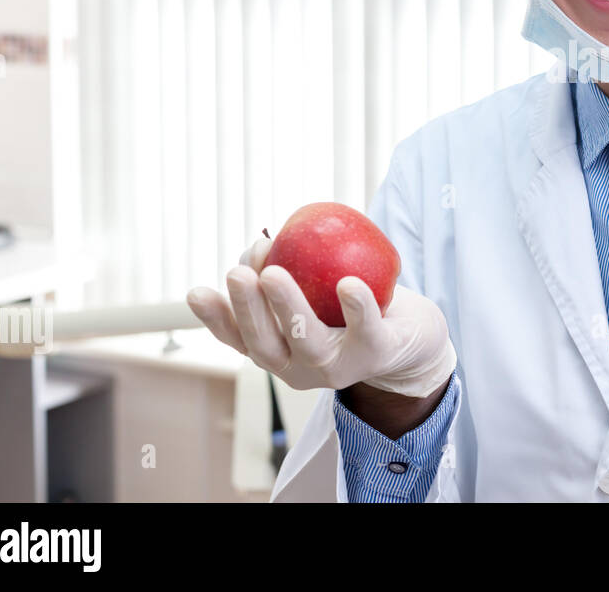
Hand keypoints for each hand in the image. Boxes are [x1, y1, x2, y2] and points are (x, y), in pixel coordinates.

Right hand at [186, 234, 456, 397]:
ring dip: (287, 306)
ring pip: (306, 341)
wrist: (412, 334)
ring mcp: (338, 367)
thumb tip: (266, 241)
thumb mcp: (312, 289)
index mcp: (279, 352)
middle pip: (265, 344)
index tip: (196, 291)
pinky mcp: (375, 354)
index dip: (215, 318)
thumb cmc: (349, 306)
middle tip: (237, 273)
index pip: (238, 338)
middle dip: (247, 308)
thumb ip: (287, 269)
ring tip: (274, 272)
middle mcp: (301, 367)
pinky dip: (357, 307)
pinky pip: (365, 330)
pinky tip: (349, 286)